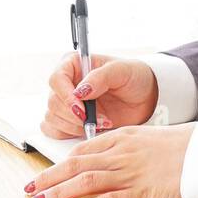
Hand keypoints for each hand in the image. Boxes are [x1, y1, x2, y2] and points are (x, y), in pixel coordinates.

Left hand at [22, 123, 195, 197]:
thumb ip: (117, 146)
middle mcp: (119, 155)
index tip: (41, 175)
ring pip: (84, 182)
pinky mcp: (139, 194)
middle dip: (47, 179)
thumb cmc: (174, 146)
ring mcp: (128, 174)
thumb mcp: (141, 137)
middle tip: (28, 190)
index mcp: (118, 139)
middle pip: (74, 167)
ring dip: (58, 193)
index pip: (80, 152)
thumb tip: (94, 159)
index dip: (57, 165)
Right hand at [40, 52, 159, 138]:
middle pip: (53, 102)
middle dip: (74, 115)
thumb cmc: (133, 77)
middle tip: (98, 119)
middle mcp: (67, 83)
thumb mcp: (122, 71)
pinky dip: (70, 133)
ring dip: (75, 126)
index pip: (56, 79)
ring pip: (53, 118)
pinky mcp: (69, 119)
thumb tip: (80, 91)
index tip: (82, 108)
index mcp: (74, 64)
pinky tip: (91, 129)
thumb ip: (100, 77)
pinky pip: (55, 130)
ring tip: (101, 122)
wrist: (144, 97)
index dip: (66, 96)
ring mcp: (67, 102)